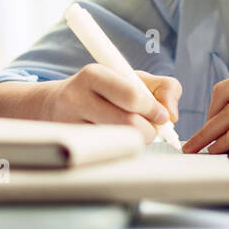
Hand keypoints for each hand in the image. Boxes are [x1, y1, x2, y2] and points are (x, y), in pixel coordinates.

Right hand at [39, 64, 182, 144]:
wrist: (57, 104)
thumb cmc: (104, 90)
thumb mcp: (134, 78)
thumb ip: (164, 88)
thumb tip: (172, 116)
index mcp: (95, 74)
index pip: (132, 96)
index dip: (153, 109)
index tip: (161, 115)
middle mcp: (77, 97)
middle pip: (128, 123)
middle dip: (148, 129)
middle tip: (150, 128)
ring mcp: (70, 124)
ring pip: (118, 141)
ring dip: (135, 141)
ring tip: (132, 132)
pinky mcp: (71, 144)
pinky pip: (107, 153)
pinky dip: (119, 148)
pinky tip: (114, 139)